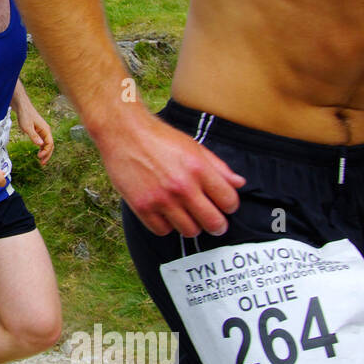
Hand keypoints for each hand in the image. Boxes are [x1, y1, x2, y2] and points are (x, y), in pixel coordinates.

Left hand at [19, 109, 53, 165]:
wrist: (22, 107)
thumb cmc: (25, 116)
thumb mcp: (27, 127)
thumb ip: (34, 136)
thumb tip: (40, 145)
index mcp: (46, 130)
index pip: (50, 144)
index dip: (46, 152)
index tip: (39, 157)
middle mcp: (46, 131)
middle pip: (50, 145)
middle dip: (47, 155)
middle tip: (43, 163)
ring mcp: (43, 131)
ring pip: (47, 144)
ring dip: (45, 152)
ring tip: (41, 161)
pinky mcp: (39, 131)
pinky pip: (43, 141)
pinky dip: (42, 148)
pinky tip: (39, 152)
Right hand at [97, 114, 244, 236]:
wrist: (123, 132)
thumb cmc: (160, 137)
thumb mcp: (194, 146)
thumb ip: (218, 167)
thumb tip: (239, 183)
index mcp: (199, 169)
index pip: (229, 201)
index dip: (230, 206)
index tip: (223, 206)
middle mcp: (182, 186)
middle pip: (212, 222)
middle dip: (217, 225)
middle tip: (214, 223)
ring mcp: (161, 199)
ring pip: (189, 230)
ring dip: (191, 226)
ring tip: (187, 217)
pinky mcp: (142, 206)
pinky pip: (162, 230)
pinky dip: (167, 226)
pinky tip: (165, 214)